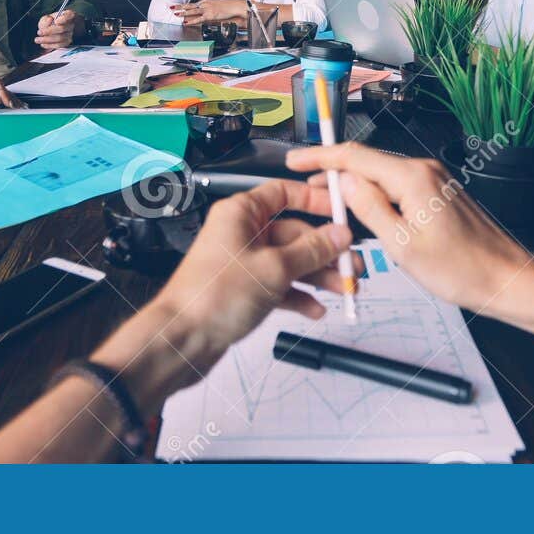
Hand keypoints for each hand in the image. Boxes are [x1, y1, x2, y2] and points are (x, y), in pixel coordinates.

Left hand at [35, 10, 80, 49]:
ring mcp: (70, 34)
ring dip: (47, 40)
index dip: (63, 19)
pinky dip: (50, 45)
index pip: (69, 15)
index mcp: (68, 15)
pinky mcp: (67, 42)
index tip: (56, 21)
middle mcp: (71, 25)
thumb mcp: (46, 18)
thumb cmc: (50, 22)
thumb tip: (49, 20)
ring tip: (37, 39)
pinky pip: (59, 45)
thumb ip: (46, 19)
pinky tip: (43, 44)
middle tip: (39, 32)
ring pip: (60, 38)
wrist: (53, 30)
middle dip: (49, 31)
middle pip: (62, 28)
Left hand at [113, 181, 352, 383]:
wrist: (182, 341)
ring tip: (344, 290)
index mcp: (241, 214)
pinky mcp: (244, 290)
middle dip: (325, 251)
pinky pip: (279, 286)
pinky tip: (317, 309)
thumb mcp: (274, 269)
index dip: (315, 200)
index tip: (341, 211)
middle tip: (352, 266)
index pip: (283, 193)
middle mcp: (241, 234)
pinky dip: (299, 296)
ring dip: (318, 276)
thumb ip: (311, 251)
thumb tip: (338, 235)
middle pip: (293, 233)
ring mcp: (243, 263)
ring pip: (290, 262)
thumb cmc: (211, 297)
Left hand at [169, 0, 243, 25]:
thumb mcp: (216, 5)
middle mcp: (205, 4)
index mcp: (206, 1)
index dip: (184, 5)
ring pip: (192, 11)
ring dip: (183, 13)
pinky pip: (199, 18)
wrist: (235, 6)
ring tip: (175, 14)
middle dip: (180, 7)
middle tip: (171, 7)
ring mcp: (207, 9)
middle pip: (190, 5)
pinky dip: (192, 21)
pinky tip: (186, 23)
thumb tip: (205, 12)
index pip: (193, 3)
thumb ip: (209, 8)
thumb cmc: (228, 6)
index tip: (177, 6)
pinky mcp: (210, 15)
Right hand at [284, 143, 530, 313]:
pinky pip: (398, 187)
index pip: (355, 156)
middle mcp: (424, 170)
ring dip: (355, 190)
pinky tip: (366, 216)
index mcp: (412, 178)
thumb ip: (368, 208)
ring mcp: (433, 179)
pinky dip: (377, 197)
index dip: (320, 156)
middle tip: (308, 194)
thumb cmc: (462, 269)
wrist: (505, 278)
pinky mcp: (438, 192)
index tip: (296, 161)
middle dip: (334, 175)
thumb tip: (345, 181)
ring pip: (382, 177)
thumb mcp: (401, 245)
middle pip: (367, 163)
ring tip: (332, 211)